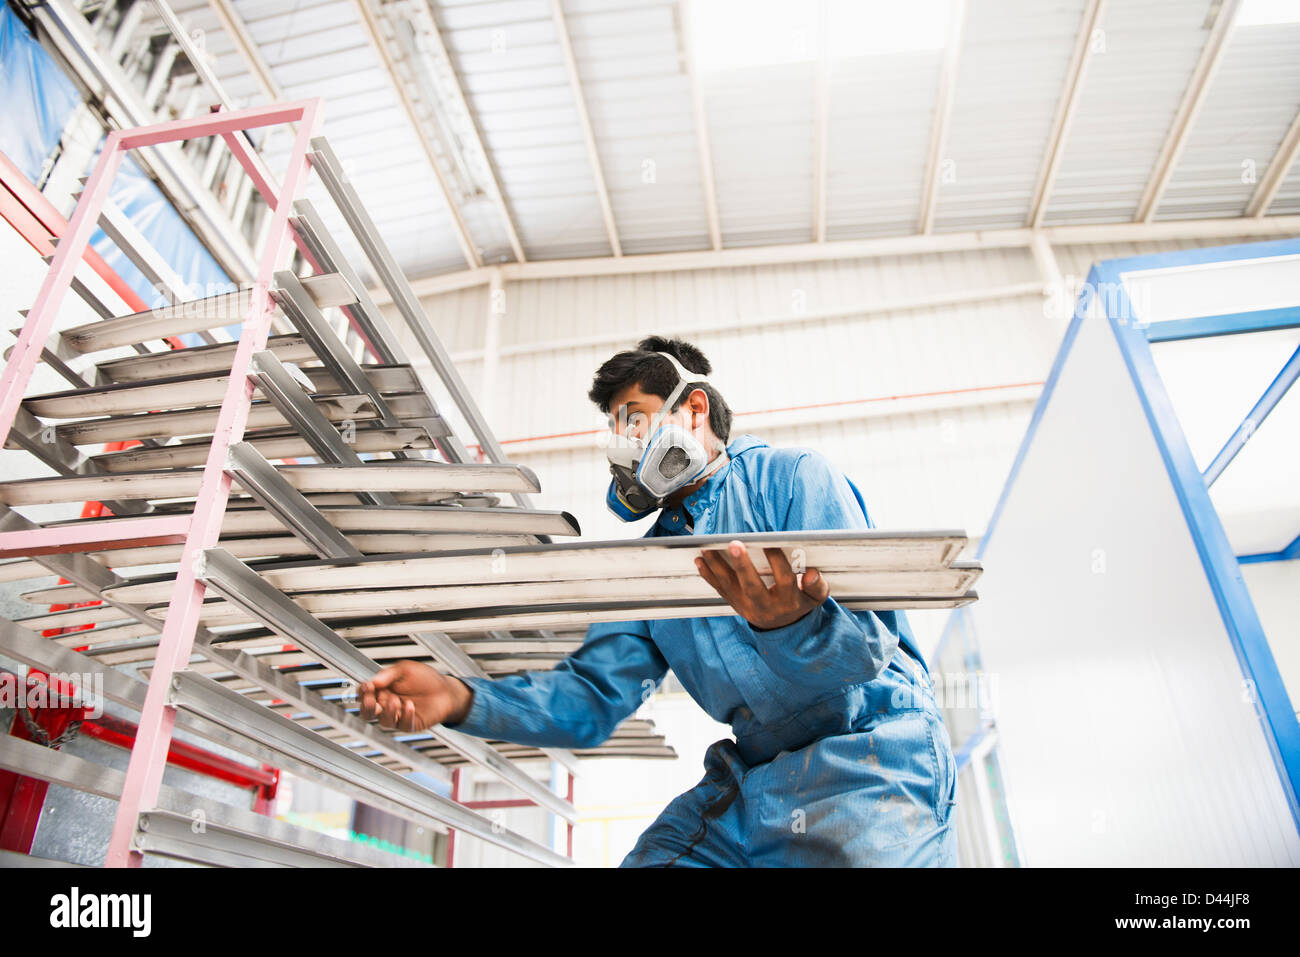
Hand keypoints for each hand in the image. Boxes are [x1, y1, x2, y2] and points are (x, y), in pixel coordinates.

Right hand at [357, 660, 473, 731]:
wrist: (446, 689)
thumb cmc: (425, 678)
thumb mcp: (405, 670)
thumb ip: (389, 674)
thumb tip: (373, 680)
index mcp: (383, 691)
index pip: (365, 695)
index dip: (363, 692)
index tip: (368, 686)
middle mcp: (387, 705)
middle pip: (368, 713)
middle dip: (367, 706)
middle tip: (371, 699)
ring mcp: (399, 716)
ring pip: (384, 721)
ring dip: (388, 712)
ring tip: (396, 700)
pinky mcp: (411, 724)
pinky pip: (403, 725)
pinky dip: (406, 716)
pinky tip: (410, 706)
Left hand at [695, 540, 830, 630]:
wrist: (782, 626)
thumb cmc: (799, 603)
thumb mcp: (814, 598)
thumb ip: (817, 586)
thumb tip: (811, 574)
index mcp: (787, 601)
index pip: (784, 580)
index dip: (777, 561)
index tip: (771, 543)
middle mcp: (765, 605)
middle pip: (753, 586)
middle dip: (742, 565)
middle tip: (734, 545)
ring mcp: (747, 606)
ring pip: (730, 586)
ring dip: (717, 567)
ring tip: (707, 550)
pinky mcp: (735, 604)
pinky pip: (720, 589)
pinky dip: (708, 575)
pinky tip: (700, 561)